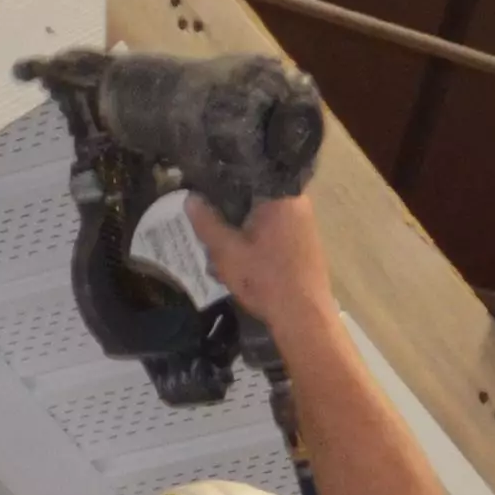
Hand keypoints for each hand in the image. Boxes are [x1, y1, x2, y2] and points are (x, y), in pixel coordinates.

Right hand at [183, 187, 332, 329]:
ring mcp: (304, 227)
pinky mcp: (304, 248)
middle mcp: (297, 205)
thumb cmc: (265, 279)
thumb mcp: (226, 251)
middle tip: (208, 236)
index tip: (203, 195)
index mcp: (280, 196)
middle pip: (253, 202)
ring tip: (218, 260)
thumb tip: (190, 198)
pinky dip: (255, 249)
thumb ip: (207, 223)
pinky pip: (273, 238)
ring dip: (239, 239)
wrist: (304, 318)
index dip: (221, 185)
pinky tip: (239, 268)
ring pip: (261, 223)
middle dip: (228, 220)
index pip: (246, 176)